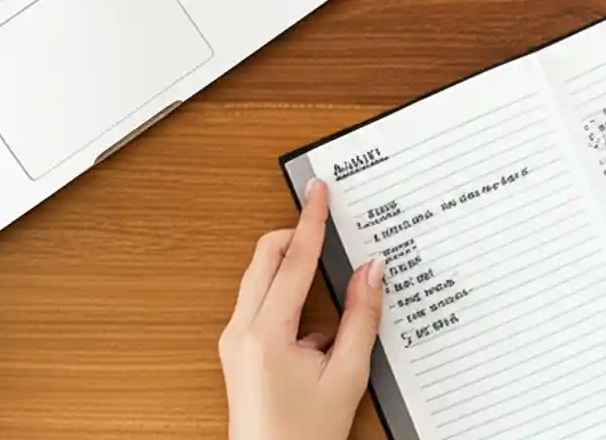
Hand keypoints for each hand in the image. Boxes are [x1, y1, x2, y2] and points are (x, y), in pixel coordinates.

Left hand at [219, 179, 384, 439]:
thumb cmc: (305, 434)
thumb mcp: (347, 375)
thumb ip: (362, 317)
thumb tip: (373, 270)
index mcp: (266, 335)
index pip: (292, 261)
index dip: (310, 220)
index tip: (318, 189)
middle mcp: (240, 331)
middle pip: (265, 258)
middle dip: (296, 235)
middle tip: (329, 221)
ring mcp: (233, 339)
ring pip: (260, 277)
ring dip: (292, 266)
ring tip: (332, 274)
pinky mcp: (236, 348)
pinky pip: (261, 302)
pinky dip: (288, 294)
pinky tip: (322, 323)